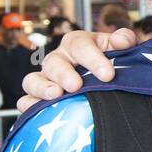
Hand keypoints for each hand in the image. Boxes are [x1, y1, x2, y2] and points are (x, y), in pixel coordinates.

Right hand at [17, 28, 135, 110]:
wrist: (105, 81)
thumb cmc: (111, 62)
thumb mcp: (120, 48)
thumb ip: (124, 40)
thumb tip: (120, 40)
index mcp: (77, 44)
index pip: (81, 46)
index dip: (93, 59)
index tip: (108, 75)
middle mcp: (58, 59)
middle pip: (54, 63)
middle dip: (64, 74)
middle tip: (76, 85)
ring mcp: (46, 78)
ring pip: (33, 80)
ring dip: (42, 88)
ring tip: (56, 95)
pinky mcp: (39, 97)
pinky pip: (26, 101)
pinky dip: (29, 106)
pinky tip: (39, 112)